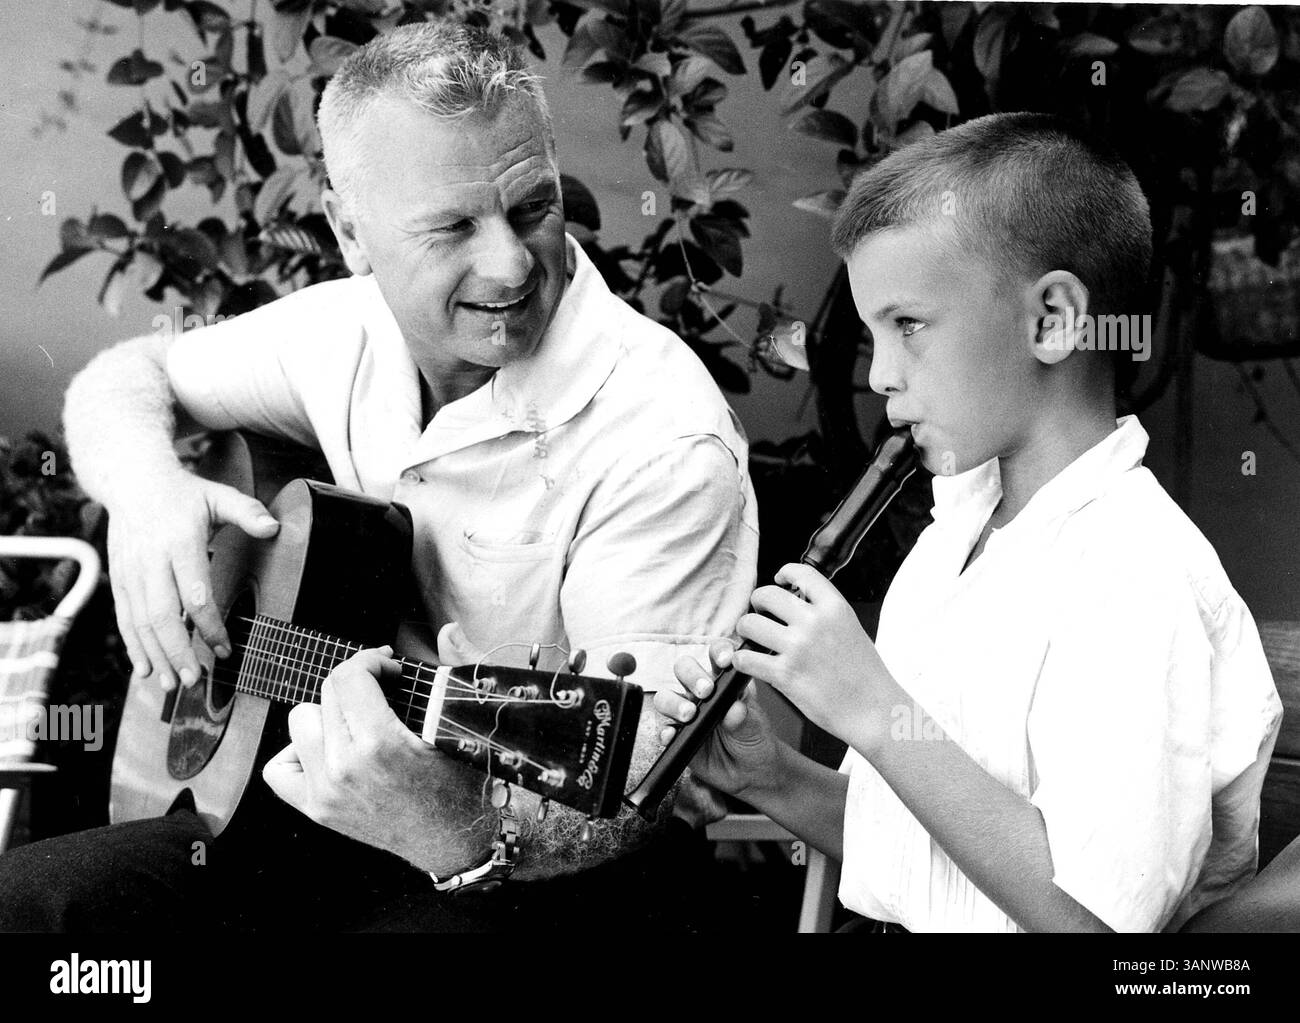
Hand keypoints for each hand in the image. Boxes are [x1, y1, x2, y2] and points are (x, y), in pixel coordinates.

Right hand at [107, 471, 278, 689]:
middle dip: (177, 651)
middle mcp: (151, 561)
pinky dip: (134, 646)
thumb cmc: (183, 494)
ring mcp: (131, 572)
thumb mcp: (218, 495)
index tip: (225, 648)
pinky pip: (125, 619)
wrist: (132, 481)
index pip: (195, 593)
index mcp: (179, 542)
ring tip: (173, 684)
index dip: (209, 625)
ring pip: (139, 623)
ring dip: (156, 656)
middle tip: (194, 679)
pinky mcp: (120, 579)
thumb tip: (274, 528)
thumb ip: (247, 512)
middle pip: (162, 615)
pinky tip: (146, 669)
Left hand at [262, 647, 478, 870]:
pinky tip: (327, 749)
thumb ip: (457, 667)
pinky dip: (297, 753)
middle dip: (356, 683)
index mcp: (380, 743)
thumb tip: (448, 630)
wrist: (455, 840)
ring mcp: (325, 791)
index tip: (389, 668)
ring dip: (327, 714)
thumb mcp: (460, 725)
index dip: (370, 661)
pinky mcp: (316, 809)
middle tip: (382, 691)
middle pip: (327, 693)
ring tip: (356, 721)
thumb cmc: (462, 786)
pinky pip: (279, 768)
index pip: (348, 676)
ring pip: (300, 721)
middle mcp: (344, 768)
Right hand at [654, 640, 782, 802]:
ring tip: (689, 715)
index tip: (725, 661)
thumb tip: (735, 708)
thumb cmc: (754, 740)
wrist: (750, 772)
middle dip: (692, 676)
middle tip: (705, 691)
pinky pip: (663, 728)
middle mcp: (701, 692)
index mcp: (724, 680)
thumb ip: (745, 717)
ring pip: (666, 696)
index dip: (718, 652)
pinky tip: (674, 735)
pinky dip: (666, 731)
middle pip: (684, 669)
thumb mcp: (756, 727)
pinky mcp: (677, 735)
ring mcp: (687, 712)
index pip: (717, 655)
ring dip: (674, 702)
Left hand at [731, 562, 897, 747]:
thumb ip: (825, 613)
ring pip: (749, 623)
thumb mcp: (852, 628)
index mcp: (835, 608)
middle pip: (766, 595)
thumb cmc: (866, 676)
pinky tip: (748, 663)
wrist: (874, 711)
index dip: (785, 572)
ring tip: (752, 640)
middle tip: (760, 615)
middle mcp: (815, 622)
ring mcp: (798, 648)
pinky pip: (745, 658)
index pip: (801, 572)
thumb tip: (798, 602)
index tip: (779, 580)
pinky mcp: (785, 675)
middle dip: (758, 604)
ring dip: (745, 631)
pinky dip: (741, 660)